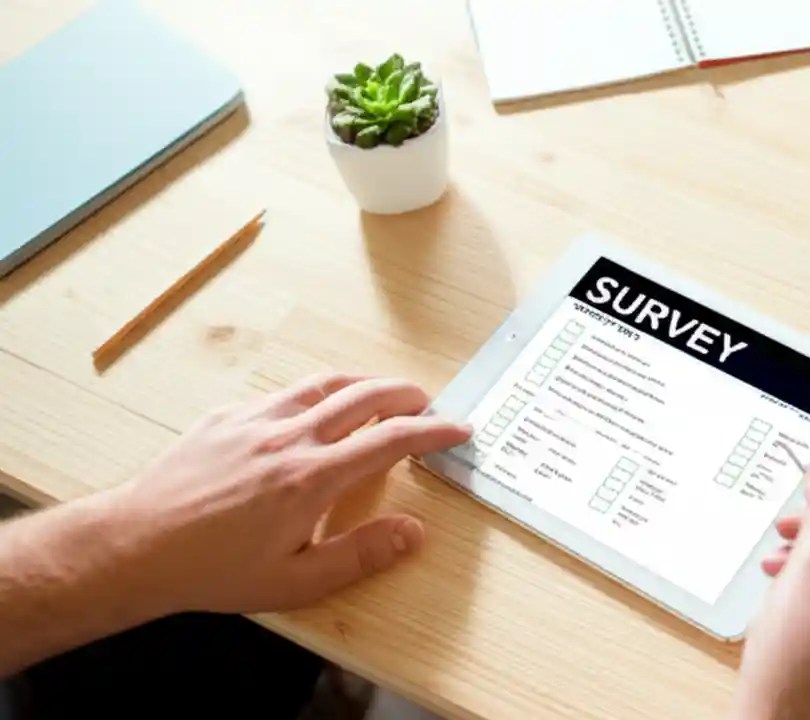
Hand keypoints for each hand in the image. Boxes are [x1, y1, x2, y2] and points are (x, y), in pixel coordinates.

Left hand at [97, 374, 470, 616]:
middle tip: (429, 406)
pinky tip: (314, 411)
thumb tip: (413, 532)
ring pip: (326, 384)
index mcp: (313, 477)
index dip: (435, 431)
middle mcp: (290, 436)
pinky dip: (316, 393)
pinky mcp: (227, 417)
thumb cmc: (214, 570)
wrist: (136, 546)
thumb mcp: (295, 582)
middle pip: (366, 395)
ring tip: (382, 396)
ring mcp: (256, 419)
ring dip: (365, 384)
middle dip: (408, 395)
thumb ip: (361, 555)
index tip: (459, 429)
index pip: (393, 439)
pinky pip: (285, 393)